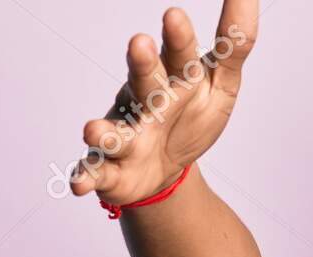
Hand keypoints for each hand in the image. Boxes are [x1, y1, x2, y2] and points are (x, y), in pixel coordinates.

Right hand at [68, 4, 256, 205]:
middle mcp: (144, 100)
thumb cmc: (190, 115)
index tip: (176, 16)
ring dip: (104, 130)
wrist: (166, 170)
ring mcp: (125, 134)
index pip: (180, 55)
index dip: (178, 38)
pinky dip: (86, 177)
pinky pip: (96, 172)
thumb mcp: (220, 84)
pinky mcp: (112, 169)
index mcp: (174, 78)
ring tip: (93, 131)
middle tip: (140, 44)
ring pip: (114, 130)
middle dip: (141, 66)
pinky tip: (78, 184)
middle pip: (144, 82)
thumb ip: (234, 44)